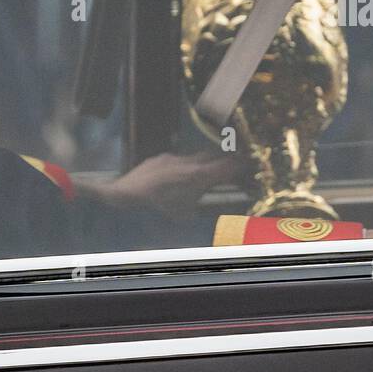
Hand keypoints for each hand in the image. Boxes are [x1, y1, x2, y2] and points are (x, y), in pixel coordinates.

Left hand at [77, 152, 240, 213]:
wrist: (120, 199)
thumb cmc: (154, 215)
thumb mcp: (185, 216)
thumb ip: (202, 208)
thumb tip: (212, 208)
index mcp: (199, 176)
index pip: (229, 166)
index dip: (243, 165)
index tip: (252, 165)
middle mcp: (189, 162)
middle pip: (215, 155)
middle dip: (227, 160)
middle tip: (237, 165)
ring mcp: (173, 158)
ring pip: (197, 155)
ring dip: (207, 161)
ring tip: (213, 170)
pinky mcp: (159, 159)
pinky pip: (180, 159)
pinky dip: (188, 165)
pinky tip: (183, 176)